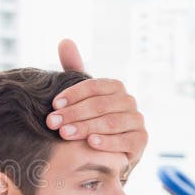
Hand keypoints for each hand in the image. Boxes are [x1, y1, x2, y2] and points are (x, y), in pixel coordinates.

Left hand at [49, 38, 147, 166]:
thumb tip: (64, 41)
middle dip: (74, 113)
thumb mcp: (79, 96)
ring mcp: (137, 121)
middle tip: (53, 122)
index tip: (53, 104)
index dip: (73, 94)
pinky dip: (108, 141)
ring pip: (111, 122)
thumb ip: (73, 69)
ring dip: (86, 127)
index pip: (94, 86)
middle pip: (100, 105)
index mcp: (114, 87)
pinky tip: (91, 143)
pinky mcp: (141, 141)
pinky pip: (126, 140)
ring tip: (65, 133)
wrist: (101, 153)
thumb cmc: (88, 120)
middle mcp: (128, 101)